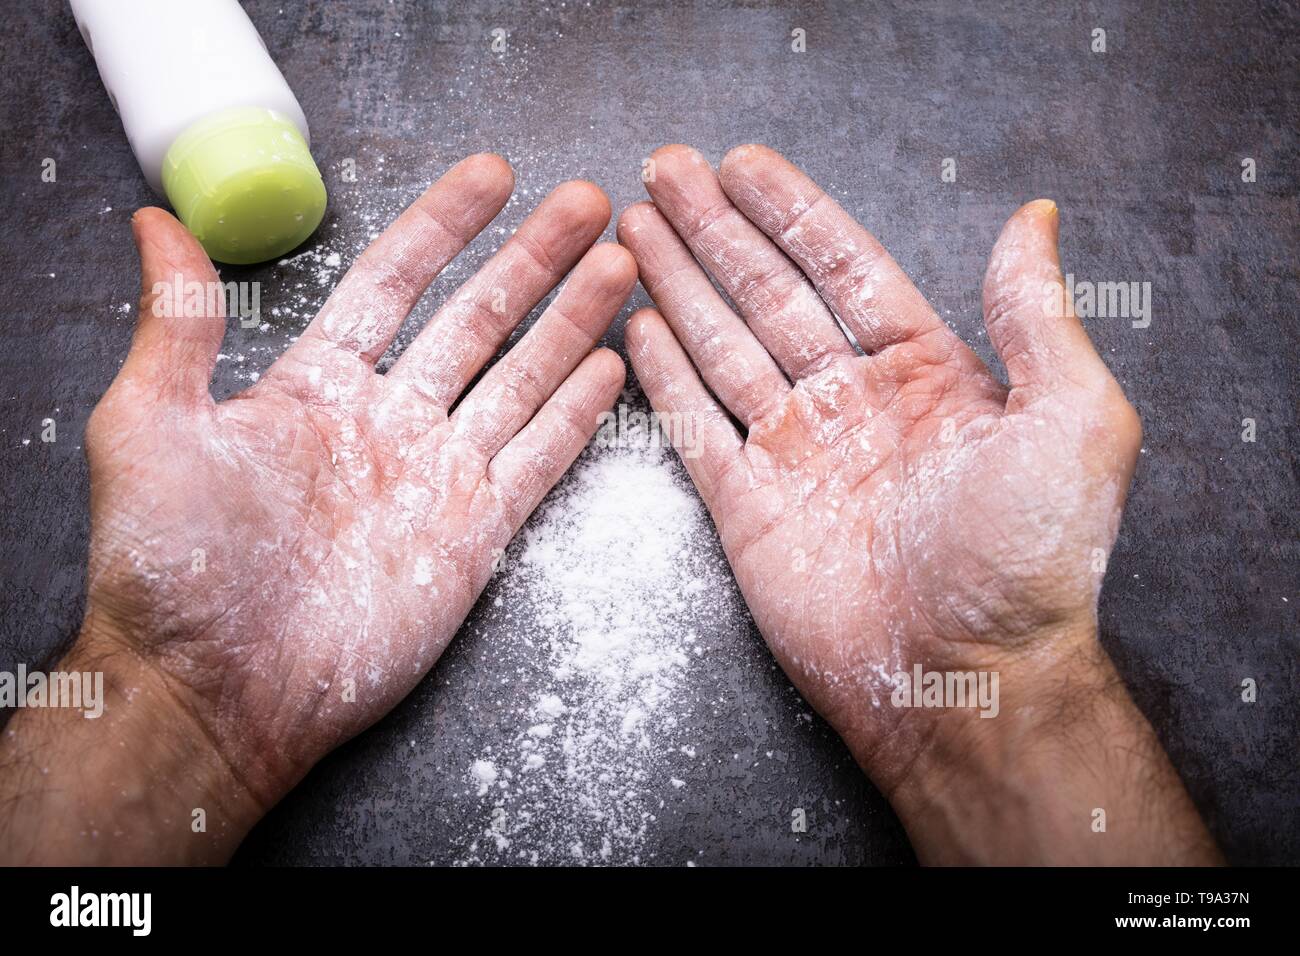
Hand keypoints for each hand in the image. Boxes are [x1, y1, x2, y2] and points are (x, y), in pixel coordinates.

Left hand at [0, 155, 631, 862]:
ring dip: (570, 320)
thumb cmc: (171, 570)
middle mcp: (386, 422)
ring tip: (617, 263)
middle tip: (587, 203)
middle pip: (477, 319)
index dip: (445, 224)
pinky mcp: (473, 535)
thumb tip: (155, 220)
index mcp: (316, 388)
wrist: (217, 692)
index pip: (395, 282)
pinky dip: (575, 413)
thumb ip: (177, 322)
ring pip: (520, 378)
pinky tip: (610, 365)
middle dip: (533, 258)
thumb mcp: (148, 426)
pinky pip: (537, 460)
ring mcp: (436, 477)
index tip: (493, 175)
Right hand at [619, 144, 1218, 863]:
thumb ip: (1036, 316)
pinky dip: (665, 378)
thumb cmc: (1028, 559)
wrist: (968, 679)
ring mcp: (795, 454)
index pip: (841, 266)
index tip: (740, 164)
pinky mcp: (749, 510)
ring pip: (723, 347)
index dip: (788, 211)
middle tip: (661, 174)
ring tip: (635, 228)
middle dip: (714, 232)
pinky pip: (697, 429)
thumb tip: (1033, 218)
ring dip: (678, 285)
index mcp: (925, 372)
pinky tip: (638, 326)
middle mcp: (852, 403)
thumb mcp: (1072, 420)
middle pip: (766, 294)